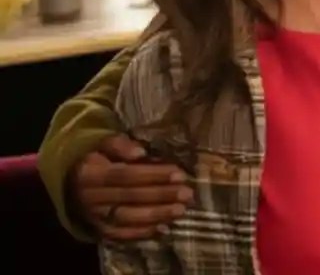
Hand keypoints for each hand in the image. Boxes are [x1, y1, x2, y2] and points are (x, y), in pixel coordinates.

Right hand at [73, 135, 192, 240]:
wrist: (72, 183)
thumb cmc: (98, 159)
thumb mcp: (103, 144)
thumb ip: (120, 145)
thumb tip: (139, 152)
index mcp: (90, 173)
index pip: (125, 175)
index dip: (153, 175)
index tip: (179, 174)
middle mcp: (90, 197)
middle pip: (129, 197)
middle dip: (161, 196)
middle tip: (187, 194)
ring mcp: (94, 216)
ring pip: (126, 218)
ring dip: (156, 215)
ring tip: (180, 210)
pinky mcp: (98, 230)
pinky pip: (121, 234)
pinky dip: (142, 233)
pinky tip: (164, 228)